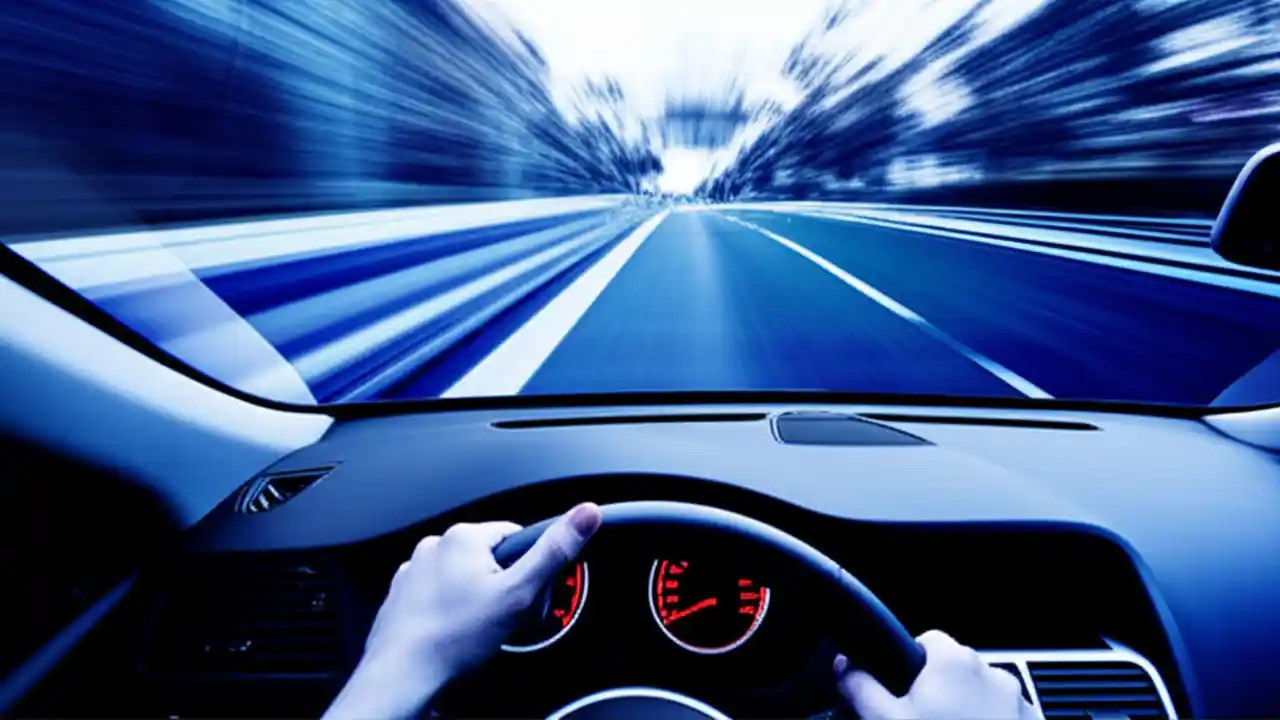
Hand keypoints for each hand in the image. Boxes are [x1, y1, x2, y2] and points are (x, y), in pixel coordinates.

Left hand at [324, 502, 602, 719]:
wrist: (403, 677)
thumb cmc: (453, 639)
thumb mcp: (518, 594)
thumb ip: (553, 552)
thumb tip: (585, 515)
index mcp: (463, 537)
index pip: (516, 537)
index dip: (530, 569)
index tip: (525, 594)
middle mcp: (434, 547)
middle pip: (491, 559)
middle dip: (503, 587)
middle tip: (503, 618)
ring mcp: (414, 572)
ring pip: (464, 579)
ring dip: (477, 601)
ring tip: (477, 630)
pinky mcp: (403, 596)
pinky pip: (440, 597)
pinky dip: (451, 612)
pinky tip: (456, 634)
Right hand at [835, 630, 1041, 719]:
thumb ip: (862, 688)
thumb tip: (845, 666)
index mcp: (955, 662)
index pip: (928, 640)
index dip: (909, 665)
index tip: (902, 693)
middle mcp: (993, 674)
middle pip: (956, 669)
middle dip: (939, 690)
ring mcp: (1019, 702)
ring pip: (982, 695)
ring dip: (967, 709)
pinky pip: (1005, 716)